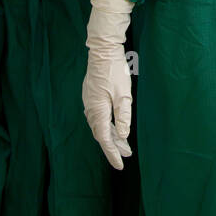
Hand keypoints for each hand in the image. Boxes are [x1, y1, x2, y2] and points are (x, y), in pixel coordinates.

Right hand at [82, 0, 134, 169]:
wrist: (102, 50)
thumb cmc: (115, 71)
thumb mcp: (123, 94)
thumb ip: (123, 116)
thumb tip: (123, 136)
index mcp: (98, 110)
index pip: (105, 138)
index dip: (112, 153)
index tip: (120, 164)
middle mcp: (90, 109)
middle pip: (101, 134)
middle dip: (113, 146)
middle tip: (126, 155)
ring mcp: (89, 102)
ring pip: (99, 125)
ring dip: (110, 136)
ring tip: (123, 144)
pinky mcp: (91, 96)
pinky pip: (97, 117)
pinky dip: (106, 125)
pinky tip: (113, 127)